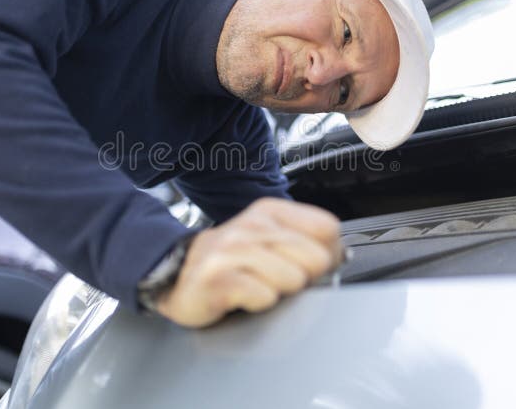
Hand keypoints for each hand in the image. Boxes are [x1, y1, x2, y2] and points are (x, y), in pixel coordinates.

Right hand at [155, 197, 341, 327]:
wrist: (176, 274)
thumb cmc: (229, 261)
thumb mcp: (267, 237)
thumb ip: (303, 241)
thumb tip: (340, 257)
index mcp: (268, 211)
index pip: (326, 228)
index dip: (329, 254)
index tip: (310, 265)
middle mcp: (250, 225)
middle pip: (315, 258)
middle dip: (306, 277)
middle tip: (282, 279)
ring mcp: (232, 251)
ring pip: (293, 278)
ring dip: (281, 292)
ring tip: (259, 286)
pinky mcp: (217, 280)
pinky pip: (264, 297)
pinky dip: (260, 304)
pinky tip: (244, 297)